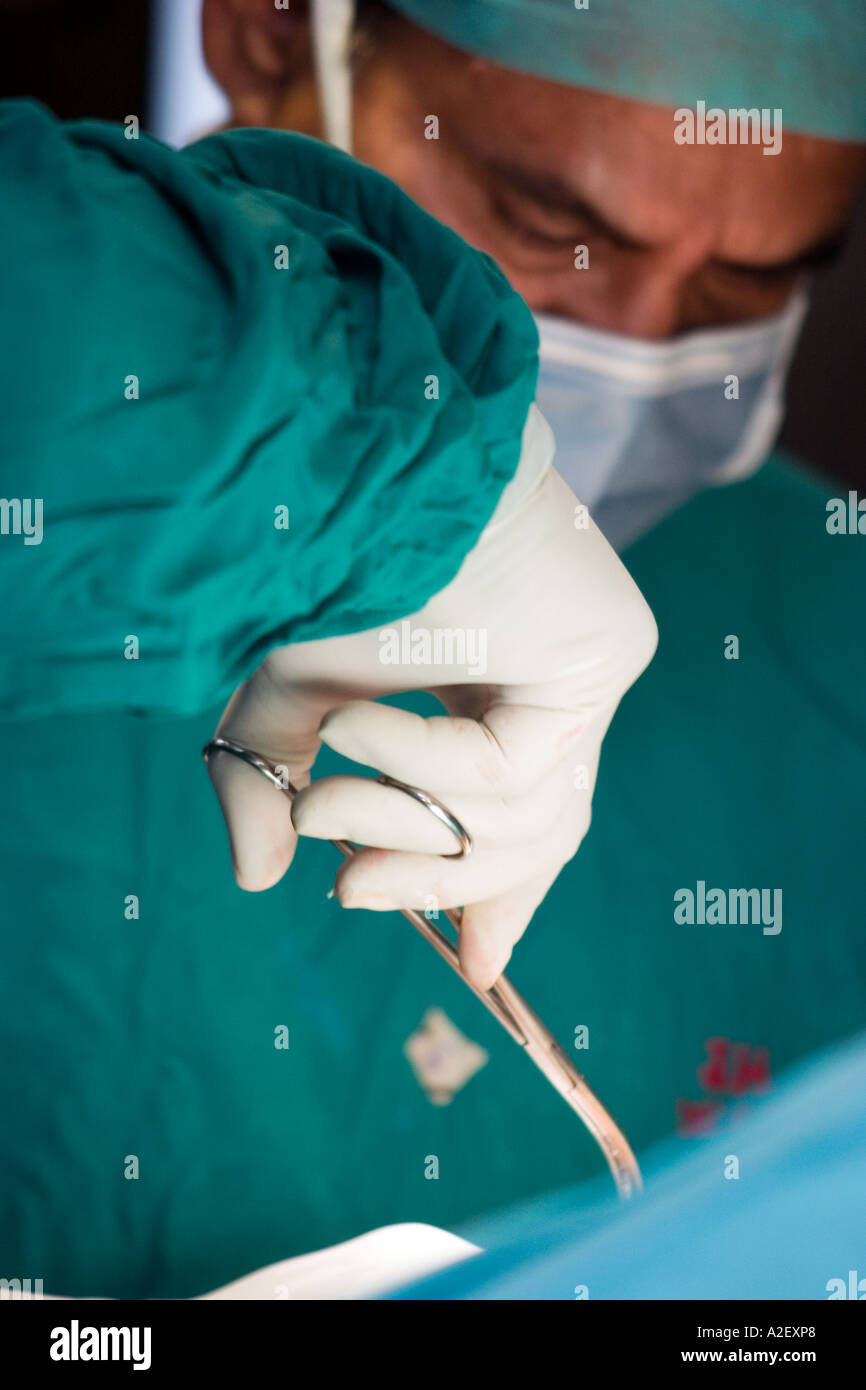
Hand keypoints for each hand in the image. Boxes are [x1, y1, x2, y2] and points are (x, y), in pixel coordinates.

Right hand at [207, 406, 656, 987]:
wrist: (360, 467)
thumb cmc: (331, 565)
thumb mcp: (286, 694)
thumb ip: (274, 779)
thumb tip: (253, 875)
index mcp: (492, 689)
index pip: (522, 818)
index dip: (503, 898)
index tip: (481, 964)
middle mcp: (550, 684)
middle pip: (539, 836)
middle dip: (442, 881)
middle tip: (351, 894)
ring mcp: (586, 667)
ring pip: (530, 823)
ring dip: (408, 831)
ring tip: (326, 806)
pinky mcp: (607, 648)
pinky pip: (514, 772)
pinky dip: (420, 765)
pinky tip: (363, 723)